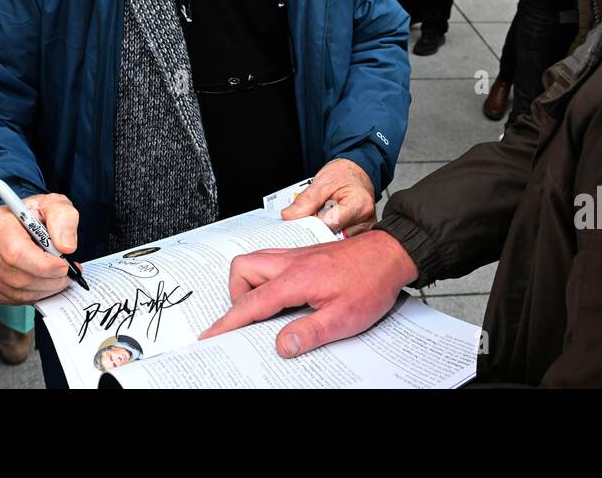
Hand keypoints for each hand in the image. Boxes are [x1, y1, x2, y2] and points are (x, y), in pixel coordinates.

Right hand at [0, 193, 78, 303]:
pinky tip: (41, 281)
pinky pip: (12, 299)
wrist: (16, 222)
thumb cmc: (33, 214)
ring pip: (18, 292)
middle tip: (67, 273)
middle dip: (50, 279)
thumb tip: (66, 246)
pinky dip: (33, 294)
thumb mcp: (54, 204)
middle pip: (19, 277)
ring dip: (45, 289)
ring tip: (57, 276)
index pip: (17, 253)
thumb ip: (64, 219)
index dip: (45, 265)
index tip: (65, 265)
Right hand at [199, 230, 418, 356]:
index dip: (227, 322)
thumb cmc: (371, 282)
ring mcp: (297, 256)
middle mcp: (291, 262)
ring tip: (264, 309)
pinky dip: (267, 277)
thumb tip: (281, 346)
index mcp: (295, 279)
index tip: (211, 336)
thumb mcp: (344, 317)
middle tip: (248, 320)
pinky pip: (272, 261)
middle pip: (242, 269)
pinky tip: (283, 295)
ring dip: (250, 284)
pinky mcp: (305, 255)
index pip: (250, 303)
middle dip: (236, 296)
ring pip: (256, 261)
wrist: (390, 254)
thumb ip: (309, 332)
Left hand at [281, 158, 376, 235]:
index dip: (311, 225)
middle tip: (303, 221)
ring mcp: (363, 229)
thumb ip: (306, 199)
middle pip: (334, 237)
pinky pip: (340, 240)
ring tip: (318, 218)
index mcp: (359, 204)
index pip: (330, 224)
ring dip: (322, 234)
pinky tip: (325, 224)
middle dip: (315, 232)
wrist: (357, 172)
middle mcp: (365, 220)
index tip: (296, 223)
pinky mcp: (360, 234)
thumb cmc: (345, 174)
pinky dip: (329, 233)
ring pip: (336, 242)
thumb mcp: (323, 180)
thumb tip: (289, 215)